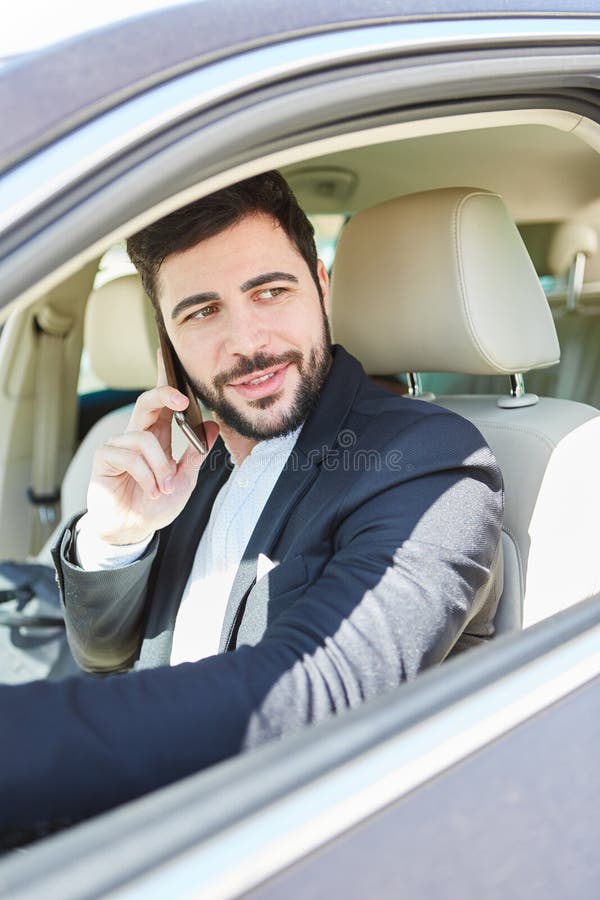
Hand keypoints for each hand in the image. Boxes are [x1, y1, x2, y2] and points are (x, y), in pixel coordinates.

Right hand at [85, 353, 218, 544]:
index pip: (161, 402)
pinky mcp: (105, 459)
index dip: (165, 379)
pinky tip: (151, 491)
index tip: (171, 357)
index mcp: (157, 435)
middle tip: (182, 400)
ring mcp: (119, 446)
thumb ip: (196, 453)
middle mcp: (137, 435)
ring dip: (160, 467)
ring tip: (165, 488)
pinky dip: (145, 475)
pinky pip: (128, 455)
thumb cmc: (156, 503)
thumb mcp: (185, 479)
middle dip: (164, 395)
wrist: (133, 529)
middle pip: (146, 402)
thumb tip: (213, 426)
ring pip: (143, 439)